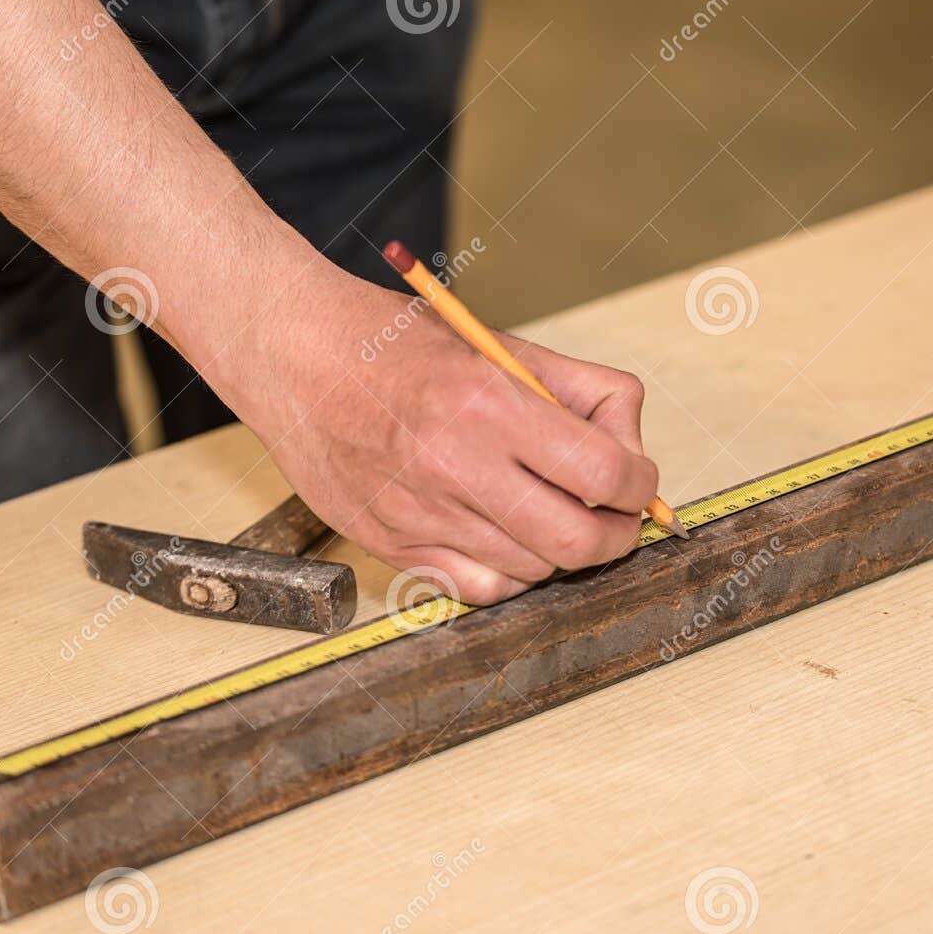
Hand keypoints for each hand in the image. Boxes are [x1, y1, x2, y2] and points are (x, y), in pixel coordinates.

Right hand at [210, 267, 658, 603]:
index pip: (604, 472)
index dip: (639, 486)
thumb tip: (630, 446)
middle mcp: (454, 463)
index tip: (638, 483)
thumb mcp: (497, 344)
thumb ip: (576, 390)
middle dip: (616, 535)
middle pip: (577, 540)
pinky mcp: (390, 544)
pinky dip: (509, 574)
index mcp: (489, 402)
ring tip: (555, 516)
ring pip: (532, 570)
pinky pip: (478, 589)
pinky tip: (507, 540)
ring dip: (561, 552)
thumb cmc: (393, 344)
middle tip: (616, 519)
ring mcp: (420, 512)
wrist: (292, 356)